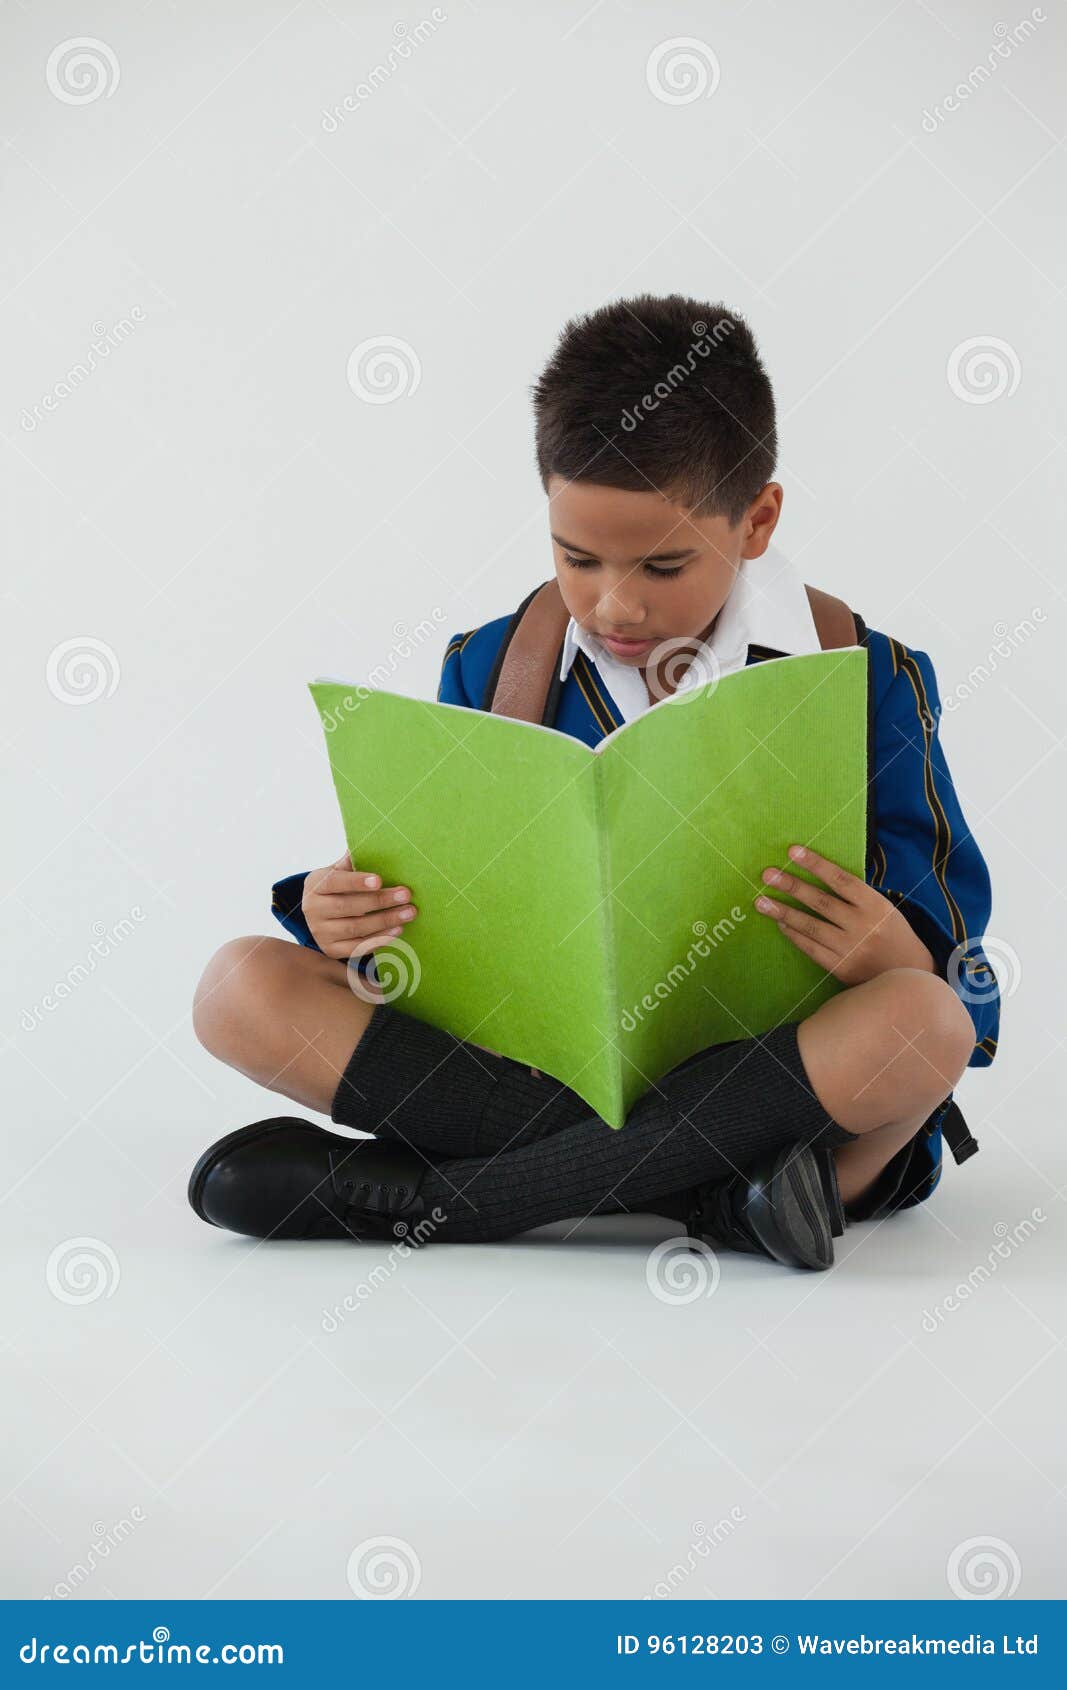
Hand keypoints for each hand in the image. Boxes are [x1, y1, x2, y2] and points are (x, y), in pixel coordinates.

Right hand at [302, 850, 417, 960]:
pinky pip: (357, 947)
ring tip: (409, 913)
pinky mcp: (330, 950)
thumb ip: (351, 861)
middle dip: (380, 901)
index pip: (335, 882)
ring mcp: (321, 932)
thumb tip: (372, 837)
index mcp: (315, 885)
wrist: (319, 916)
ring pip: (355, 928)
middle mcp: (313, 910)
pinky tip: (398, 930)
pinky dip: (379, 939)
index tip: (379, 880)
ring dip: (385, 921)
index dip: (356, 881)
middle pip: (348, 907)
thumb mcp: (338, 872)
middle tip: (406, 895)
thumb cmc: (336, 888)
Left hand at [752, 844, 934, 985]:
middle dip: (791, 886)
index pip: (840, 879)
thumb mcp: (883, 908)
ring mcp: (851, 948)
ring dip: (783, 913)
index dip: (815, 864)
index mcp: (875, 905)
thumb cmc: (892, 934)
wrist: (909, 974)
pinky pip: (811, 949)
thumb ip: (855, 896)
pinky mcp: (841, 968)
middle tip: (767, 875)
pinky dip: (794, 935)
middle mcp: (863, 925)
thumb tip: (818, 875)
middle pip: (820, 902)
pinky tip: (781, 925)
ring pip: (811, 926)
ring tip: (761, 902)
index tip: (792, 852)